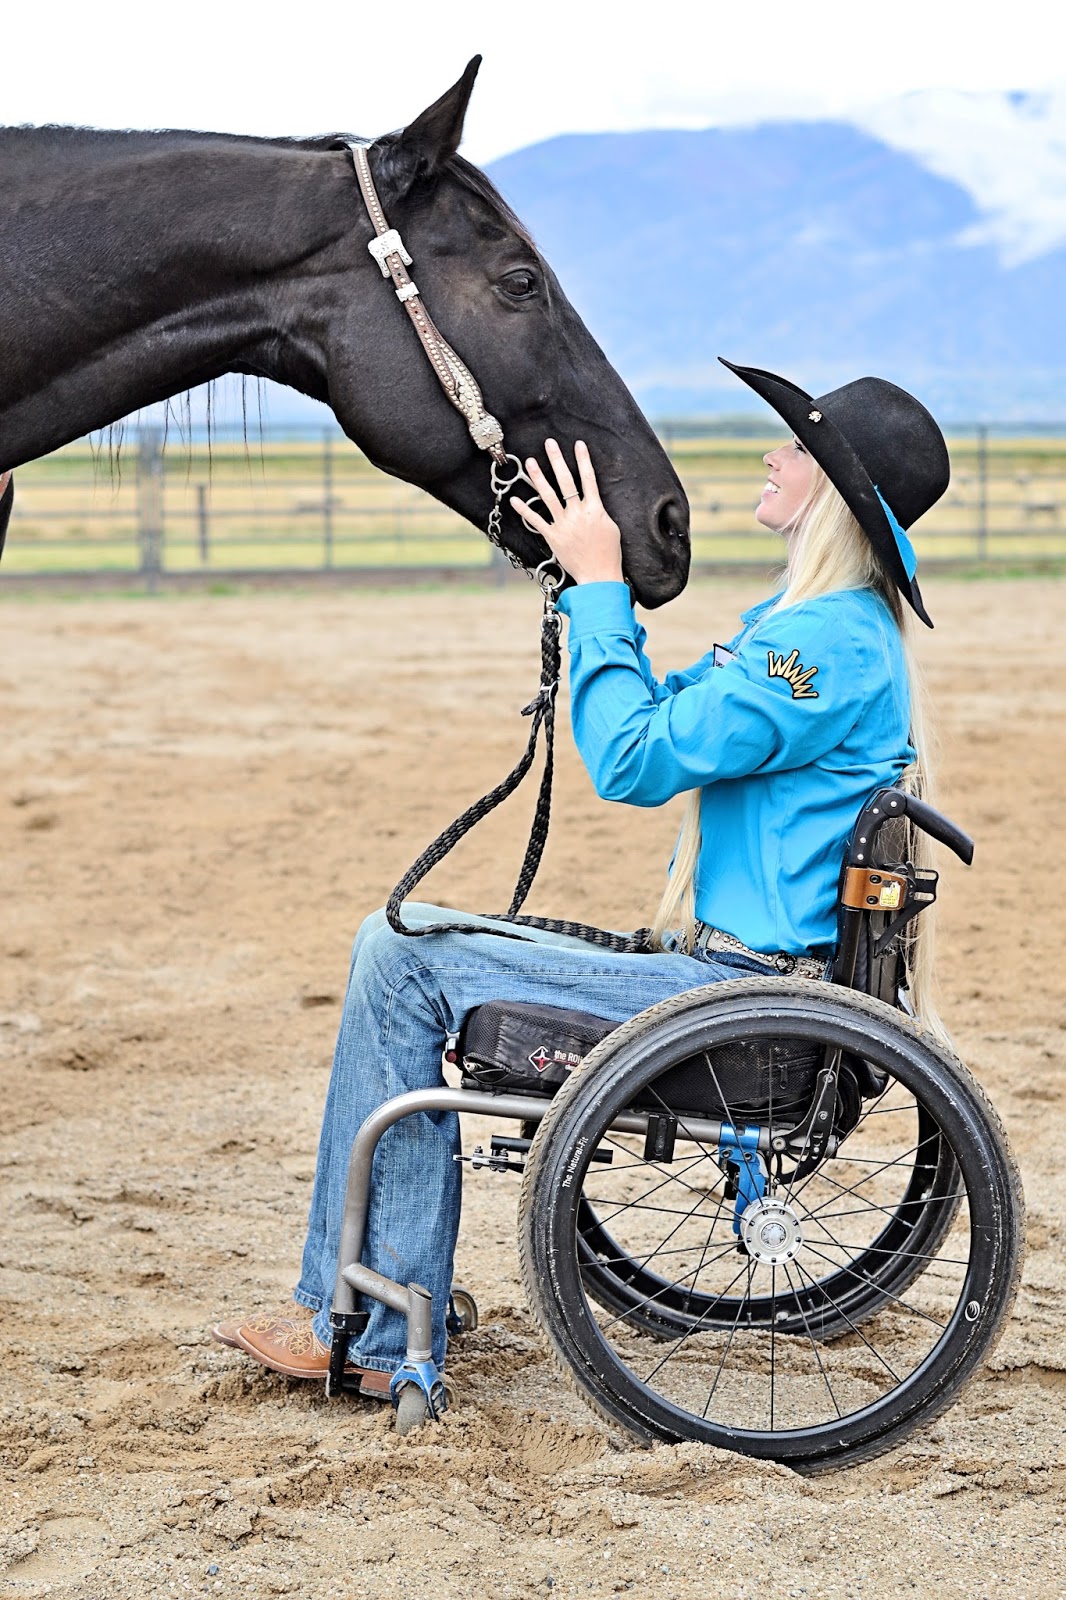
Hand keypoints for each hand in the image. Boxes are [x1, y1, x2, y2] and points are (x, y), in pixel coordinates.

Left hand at [509, 439, 623, 584]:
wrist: (599, 575)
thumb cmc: (608, 553)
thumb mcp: (611, 526)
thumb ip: (599, 511)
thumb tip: (591, 500)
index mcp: (595, 509)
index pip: (588, 479)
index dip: (583, 460)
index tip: (578, 444)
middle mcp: (577, 514)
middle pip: (566, 481)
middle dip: (557, 460)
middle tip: (550, 444)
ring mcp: (563, 524)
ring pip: (548, 496)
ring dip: (538, 477)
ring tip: (531, 462)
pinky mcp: (553, 537)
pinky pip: (536, 521)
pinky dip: (525, 510)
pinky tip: (515, 499)